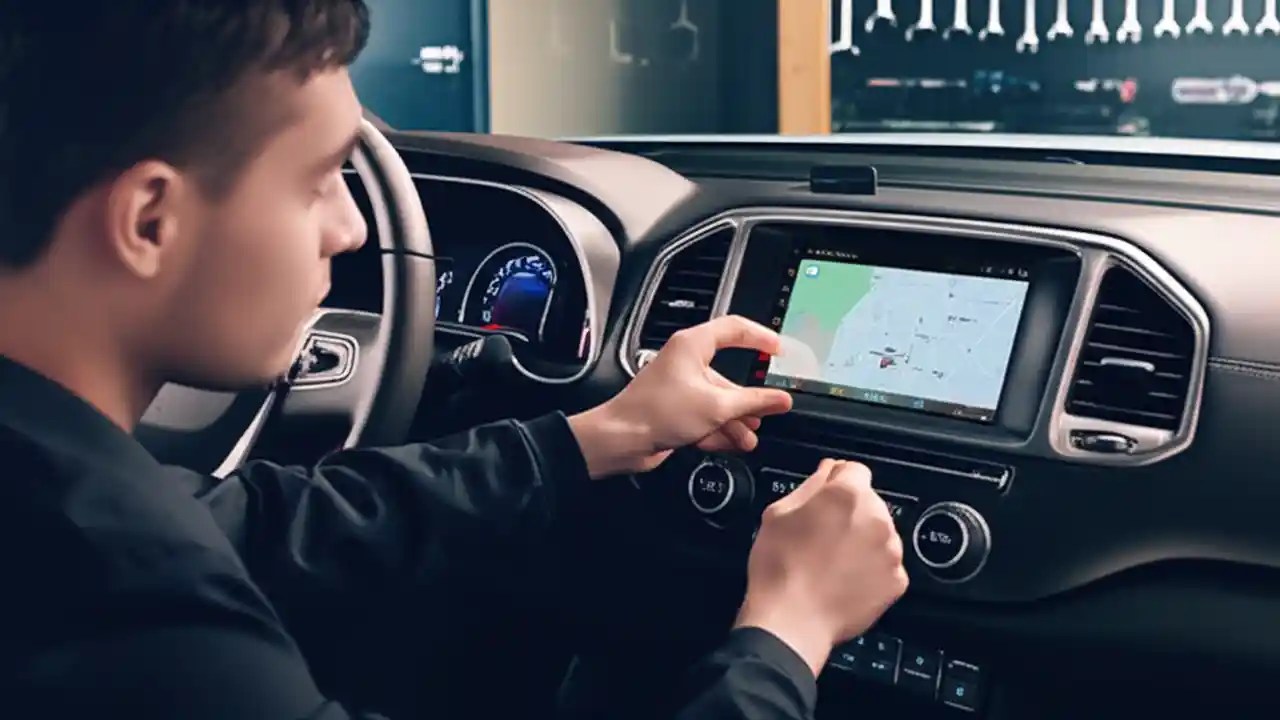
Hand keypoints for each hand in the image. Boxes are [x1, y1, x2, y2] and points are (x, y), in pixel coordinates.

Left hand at [567, 316, 792, 477]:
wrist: (622, 440)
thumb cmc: (657, 412)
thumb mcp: (716, 407)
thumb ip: (754, 401)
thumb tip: (780, 399)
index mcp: (693, 346)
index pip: (735, 329)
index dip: (761, 337)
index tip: (779, 350)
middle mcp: (686, 363)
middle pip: (729, 376)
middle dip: (748, 399)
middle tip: (768, 410)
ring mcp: (681, 388)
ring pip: (719, 401)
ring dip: (735, 420)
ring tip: (749, 437)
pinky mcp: (676, 411)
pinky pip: (705, 417)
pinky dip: (718, 430)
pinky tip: (729, 444)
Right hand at [734, 459, 907, 676]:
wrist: (791, 621)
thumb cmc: (778, 567)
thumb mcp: (779, 512)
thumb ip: (811, 484)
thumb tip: (828, 470)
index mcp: (847, 494)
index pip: (854, 469)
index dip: (837, 481)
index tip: (826, 496)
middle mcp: (877, 518)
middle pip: (869, 502)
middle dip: (850, 513)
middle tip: (822, 535)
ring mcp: (891, 551)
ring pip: (879, 533)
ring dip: (862, 540)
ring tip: (832, 561)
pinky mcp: (896, 580)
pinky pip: (886, 565)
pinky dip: (870, 569)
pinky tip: (845, 579)